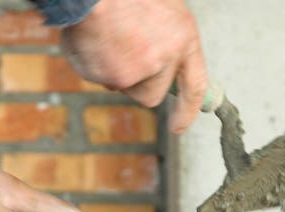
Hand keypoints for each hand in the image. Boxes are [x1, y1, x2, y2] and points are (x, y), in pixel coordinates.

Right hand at [61, 0, 207, 133]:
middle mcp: (165, 58)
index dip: (187, 110)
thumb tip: (158, 67)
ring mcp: (139, 70)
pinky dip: (90, 62)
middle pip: (152, 95)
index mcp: (183, 37)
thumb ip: (164, 40)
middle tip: (122, 59)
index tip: (178, 127)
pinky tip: (89, 37)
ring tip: (104, 36)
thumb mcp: (160, 9)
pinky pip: (97, 77)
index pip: (195, 86)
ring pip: (122, 86)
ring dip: (112, 71)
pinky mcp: (113, 76)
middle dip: (137, 86)